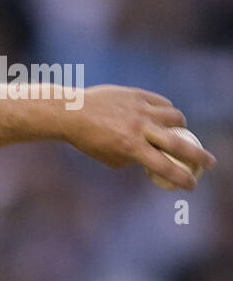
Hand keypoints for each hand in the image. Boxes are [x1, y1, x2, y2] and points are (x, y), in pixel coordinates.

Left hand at [62, 85, 216, 189]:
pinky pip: (162, 102)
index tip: (192, 185)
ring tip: (177, 131)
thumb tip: (150, 159)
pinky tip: (164, 115)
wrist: (71, 112)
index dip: (181, 179)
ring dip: (180, 126)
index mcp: (131, 148)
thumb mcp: (109, 156)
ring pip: (175, 117)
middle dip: (199, 156)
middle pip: (179, 143)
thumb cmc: (87, 139)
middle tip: (209, 162)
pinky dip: (166, 110)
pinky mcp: (137, 95)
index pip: (164, 167)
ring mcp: (140, 110)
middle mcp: (139, 128)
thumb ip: (132, 158)